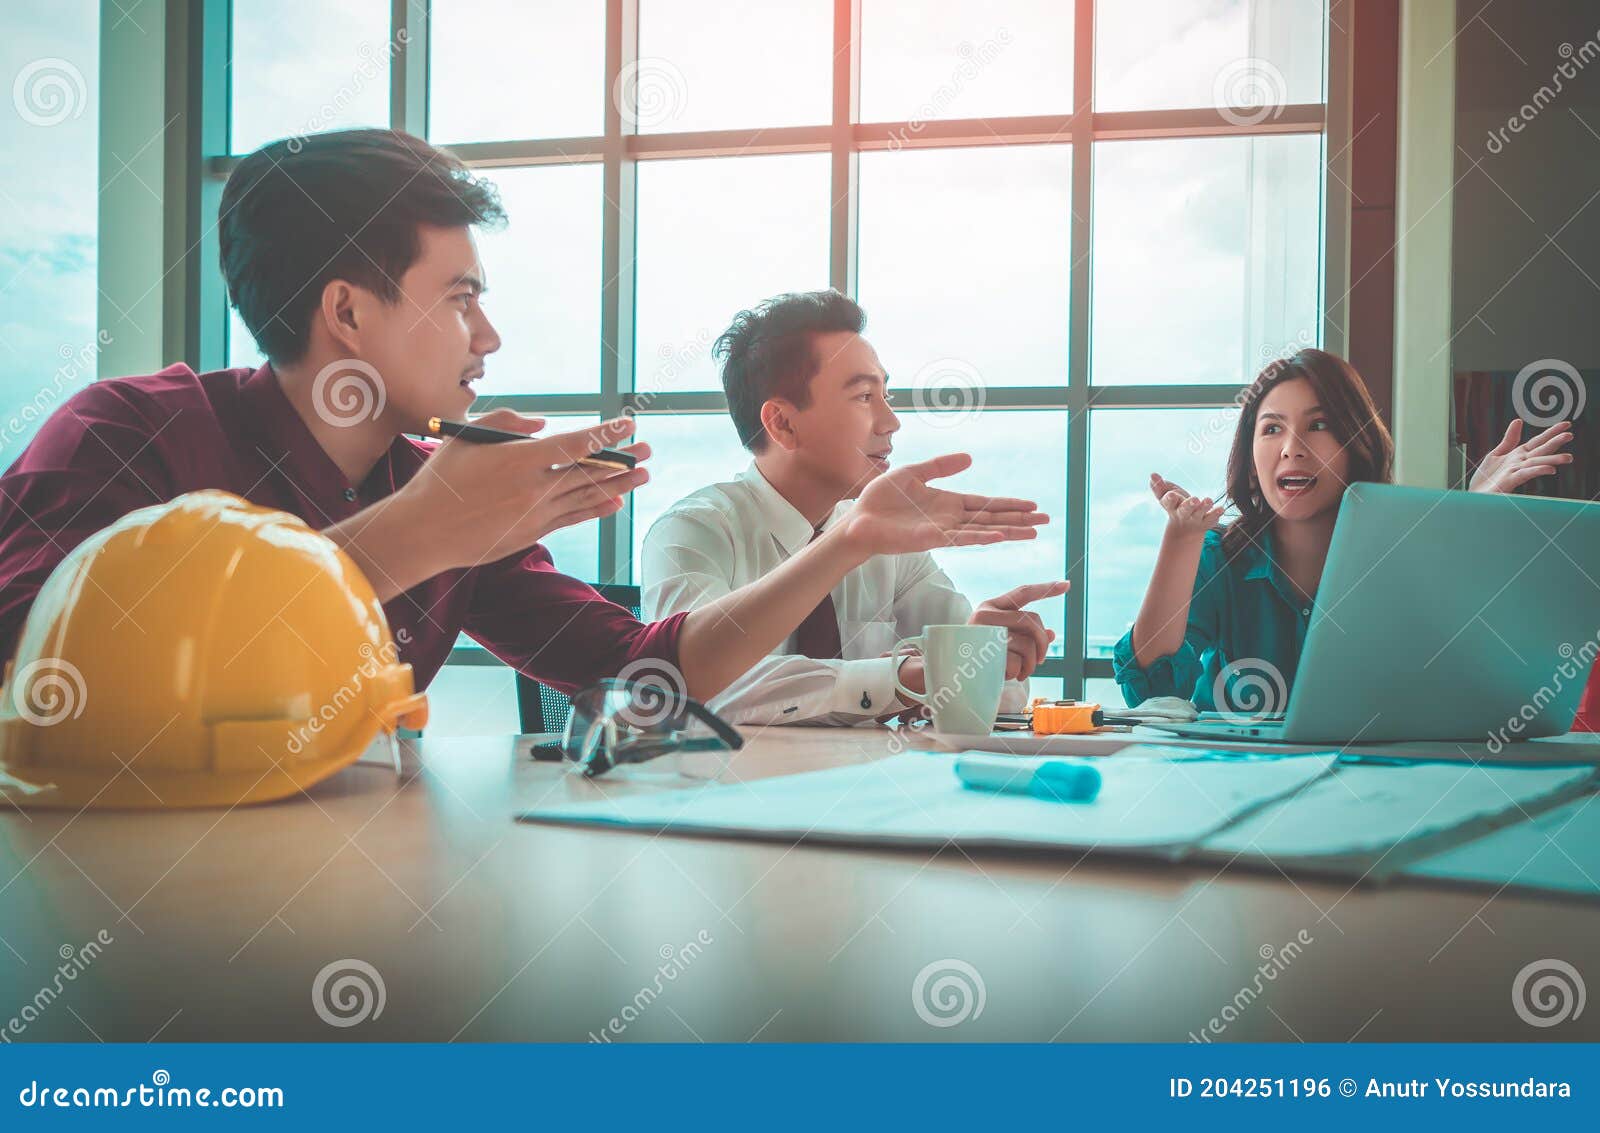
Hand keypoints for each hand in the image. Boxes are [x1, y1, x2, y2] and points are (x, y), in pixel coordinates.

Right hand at [396, 411, 648, 571]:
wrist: (425, 531)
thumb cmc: (441, 479)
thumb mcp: (467, 437)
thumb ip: (507, 422)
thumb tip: (543, 425)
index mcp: (520, 459)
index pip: (576, 444)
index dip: (606, 434)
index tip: (629, 422)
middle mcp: (535, 488)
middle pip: (589, 471)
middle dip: (622, 459)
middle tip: (648, 449)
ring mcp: (536, 514)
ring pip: (586, 496)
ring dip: (619, 484)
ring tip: (644, 474)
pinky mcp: (533, 533)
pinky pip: (573, 518)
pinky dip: (596, 508)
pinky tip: (616, 501)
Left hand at [841, 453, 1047, 557]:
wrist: (858, 521)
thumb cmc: (880, 500)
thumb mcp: (912, 473)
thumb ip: (940, 466)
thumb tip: (970, 458)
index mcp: (948, 503)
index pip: (986, 504)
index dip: (1009, 504)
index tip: (1032, 505)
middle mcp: (951, 519)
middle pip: (992, 518)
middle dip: (1019, 519)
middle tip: (1046, 520)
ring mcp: (943, 531)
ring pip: (984, 530)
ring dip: (1009, 531)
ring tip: (1033, 531)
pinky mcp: (932, 539)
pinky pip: (962, 538)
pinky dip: (982, 537)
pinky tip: (1000, 536)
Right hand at [970, 580, 1069, 679]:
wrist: (953, 676)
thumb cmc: (979, 657)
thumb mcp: (1004, 642)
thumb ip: (1025, 635)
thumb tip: (1051, 633)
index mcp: (990, 607)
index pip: (1022, 593)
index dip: (1046, 588)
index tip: (1067, 584)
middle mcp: (985, 614)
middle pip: (1032, 621)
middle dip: (1042, 643)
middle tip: (1040, 660)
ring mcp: (984, 632)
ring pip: (1028, 643)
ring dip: (1031, 663)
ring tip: (1022, 671)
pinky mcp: (985, 651)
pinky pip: (1017, 661)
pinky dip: (1018, 672)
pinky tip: (1009, 675)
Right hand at [1151, 472, 1223, 537]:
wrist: (1185, 529)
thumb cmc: (1176, 506)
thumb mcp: (1167, 496)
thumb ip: (1159, 486)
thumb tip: (1152, 475)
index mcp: (1171, 506)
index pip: (1168, 502)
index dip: (1170, 499)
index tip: (1172, 495)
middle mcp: (1182, 514)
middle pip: (1184, 510)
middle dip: (1189, 505)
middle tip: (1195, 499)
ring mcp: (1195, 519)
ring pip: (1199, 514)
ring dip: (1204, 507)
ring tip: (1209, 500)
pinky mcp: (1207, 522)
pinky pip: (1211, 519)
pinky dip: (1216, 514)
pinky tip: (1221, 508)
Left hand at [1469, 419, 1573, 493]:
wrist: (1474, 495)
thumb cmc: (1486, 477)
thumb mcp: (1497, 453)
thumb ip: (1509, 439)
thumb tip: (1518, 420)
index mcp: (1519, 455)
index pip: (1538, 441)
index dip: (1551, 432)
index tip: (1566, 424)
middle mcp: (1520, 463)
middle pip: (1541, 451)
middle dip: (1555, 443)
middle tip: (1570, 435)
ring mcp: (1516, 472)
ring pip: (1537, 463)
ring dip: (1552, 460)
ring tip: (1568, 457)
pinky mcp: (1509, 481)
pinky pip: (1525, 475)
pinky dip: (1537, 471)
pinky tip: (1550, 469)